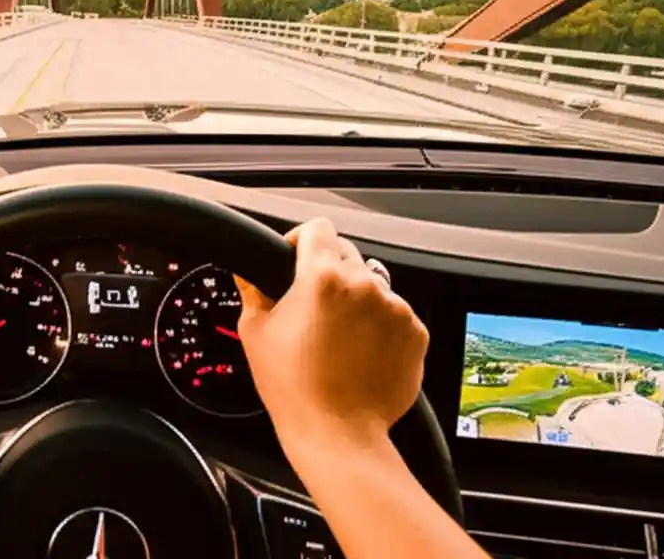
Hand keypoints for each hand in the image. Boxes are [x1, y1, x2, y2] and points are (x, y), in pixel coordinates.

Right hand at [236, 218, 427, 450]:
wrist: (338, 434)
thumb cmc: (294, 389)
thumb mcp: (256, 334)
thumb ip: (253, 291)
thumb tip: (247, 272)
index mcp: (322, 278)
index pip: (317, 228)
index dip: (301, 239)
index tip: (294, 257)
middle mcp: (365, 285)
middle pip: (346, 254)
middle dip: (328, 272)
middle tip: (312, 308)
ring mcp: (396, 308)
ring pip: (373, 285)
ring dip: (356, 300)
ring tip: (339, 337)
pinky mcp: (416, 332)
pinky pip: (396, 314)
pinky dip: (379, 325)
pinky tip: (360, 352)